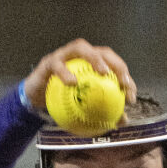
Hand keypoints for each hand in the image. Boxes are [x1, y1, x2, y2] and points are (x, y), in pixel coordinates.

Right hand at [22, 41, 136, 111]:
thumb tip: (123, 120)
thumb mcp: (84, 109)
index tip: (131, 94)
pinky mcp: (49, 61)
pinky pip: (57, 64)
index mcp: (91, 65)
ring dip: (94, 58)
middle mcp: (80, 56)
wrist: (36, 101)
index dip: (125, 76)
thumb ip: (102, 111)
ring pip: (81, 48)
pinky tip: (73, 83)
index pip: (113, 64)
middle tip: (123, 82)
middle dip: (116, 64)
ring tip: (103, 73)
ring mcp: (64, 56)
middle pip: (102, 51)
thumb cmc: (62, 102)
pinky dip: (65, 72)